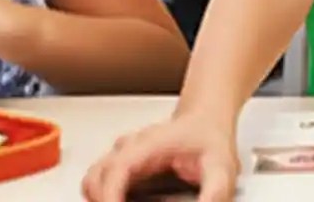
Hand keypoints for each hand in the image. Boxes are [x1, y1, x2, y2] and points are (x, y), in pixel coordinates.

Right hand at [82, 115, 238, 201]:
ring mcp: (122, 156)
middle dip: (103, 201)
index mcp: (151, 144)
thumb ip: (214, 192)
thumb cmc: (210, 138)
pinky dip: (105, 198)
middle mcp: (130, 148)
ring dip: (100, 199)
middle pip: (96, 179)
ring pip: (93, 182)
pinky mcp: (121, 166)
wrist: (206, 120)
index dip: (110, 196)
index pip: (118, 169)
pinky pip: (99, 185)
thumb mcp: (221, 167)